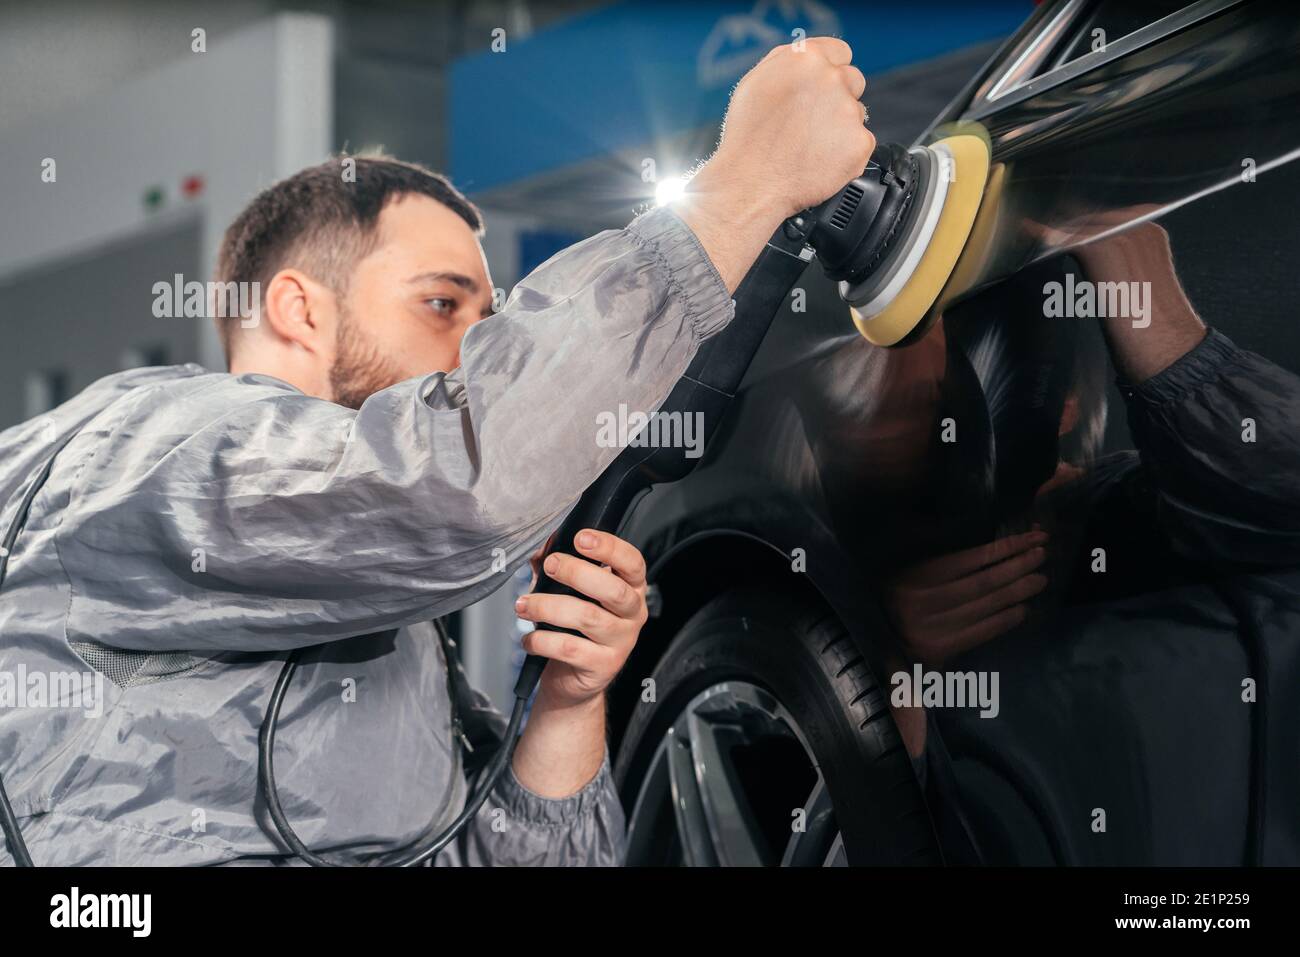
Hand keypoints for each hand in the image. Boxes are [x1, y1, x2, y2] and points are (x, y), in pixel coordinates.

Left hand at [514, 529, 647, 708]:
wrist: (573, 678)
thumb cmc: (572, 627)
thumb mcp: (567, 590)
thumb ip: (556, 563)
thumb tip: (539, 546)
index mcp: (631, 588)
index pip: (632, 563)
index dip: (610, 547)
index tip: (581, 538)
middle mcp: (634, 613)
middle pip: (614, 590)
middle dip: (578, 573)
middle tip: (550, 566)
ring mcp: (622, 642)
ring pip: (588, 618)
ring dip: (548, 607)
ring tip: (523, 604)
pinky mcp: (603, 666)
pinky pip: (570, 648)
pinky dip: (542, 640)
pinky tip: (528, 638)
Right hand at [710, 37, 874, 217]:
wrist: (751, 184)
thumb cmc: (748, 139)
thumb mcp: (756, 83)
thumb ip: (789, 62)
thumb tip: (809, 56)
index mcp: (806, 58)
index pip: (841, 52)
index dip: (830, 71)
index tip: (821, 90)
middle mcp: (831, 79)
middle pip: (853, 81)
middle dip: (838, 98)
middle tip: (811, 124)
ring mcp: (849, 111)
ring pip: (857, 114)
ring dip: (840, 127)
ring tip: (809, 146)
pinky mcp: (860, 142)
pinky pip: (861, 143)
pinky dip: (845, 154)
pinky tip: (820, 161)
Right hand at [884, 529, 1048, 666]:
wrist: (870, 641)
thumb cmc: (892, 599)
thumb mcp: (903, 567)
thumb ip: (929, 549)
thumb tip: (984, 545)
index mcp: (913, 574)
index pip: (969, 558)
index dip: (1004, 547)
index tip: (1030, 539)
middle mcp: (921, 600)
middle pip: (982, 581)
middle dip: (1017, 566)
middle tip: (1042, 555)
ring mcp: (930, 627)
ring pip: (984, 605)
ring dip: (1017, 591)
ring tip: (1040, 579)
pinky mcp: (938, 650)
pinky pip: (980, 632)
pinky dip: (1004, 621)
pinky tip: (1022, 610)